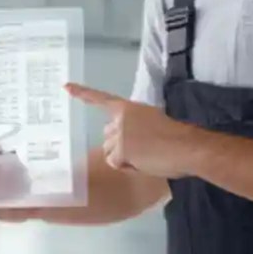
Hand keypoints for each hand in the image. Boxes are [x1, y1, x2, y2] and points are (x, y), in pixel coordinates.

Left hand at [65, 83, 197, 178]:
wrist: (187, 146)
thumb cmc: (176, 136)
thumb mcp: (153, 122)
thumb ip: (136, 126)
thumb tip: (131, 140)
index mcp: (128, 108)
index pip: (101, 99)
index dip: (82, 93)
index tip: (65, 86)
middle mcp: (119, 118)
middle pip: (109, 137)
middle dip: (121, 146)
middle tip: (146, 149)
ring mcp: (118, 134)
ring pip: (111, 153)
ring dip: (125, 158)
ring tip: (149, 155)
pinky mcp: (120, 149)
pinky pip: (117, 164)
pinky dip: (129, 167)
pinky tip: (145, 162)